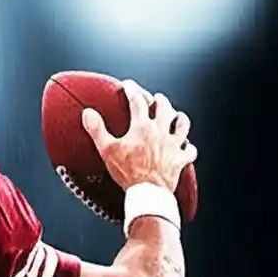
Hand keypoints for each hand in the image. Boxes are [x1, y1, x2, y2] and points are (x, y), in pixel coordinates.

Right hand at [82, 79, 197, 192]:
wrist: (147, 191)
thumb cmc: (127, 172)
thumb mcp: (107, 150)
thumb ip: (97, 129)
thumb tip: (87, 112)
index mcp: (142, 127)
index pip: (138, 101)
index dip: (132, 90)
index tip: (128, 85)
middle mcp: (160, 131)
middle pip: (164, 108)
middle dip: (160, 100)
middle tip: (157, 97)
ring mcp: (173, 145)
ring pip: (182, 125)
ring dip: (180, 118)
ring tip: (177, 115)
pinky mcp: (180, 160)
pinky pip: (190, 151)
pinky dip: (189, 148)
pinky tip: (186, 147)